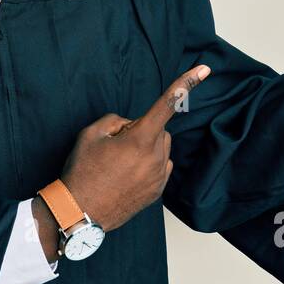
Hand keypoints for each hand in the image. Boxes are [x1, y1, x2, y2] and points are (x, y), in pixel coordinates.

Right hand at [54, 65, 210, 233]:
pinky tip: (126, 175)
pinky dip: (148, 165)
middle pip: (159, 130)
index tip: (205, 69)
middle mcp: (155, 158)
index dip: (186, 84)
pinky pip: (160, 167)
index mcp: (140, 139)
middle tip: (115, 146)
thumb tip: (130, 126)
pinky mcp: (157, 192)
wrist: (79, 213)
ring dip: (146, 148)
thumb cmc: (82, 172)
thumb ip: (116, 120)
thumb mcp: (90, 134)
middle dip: (142, 131)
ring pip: (161, 149)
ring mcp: (158, 177)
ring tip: (118, 164)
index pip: (167, 104)